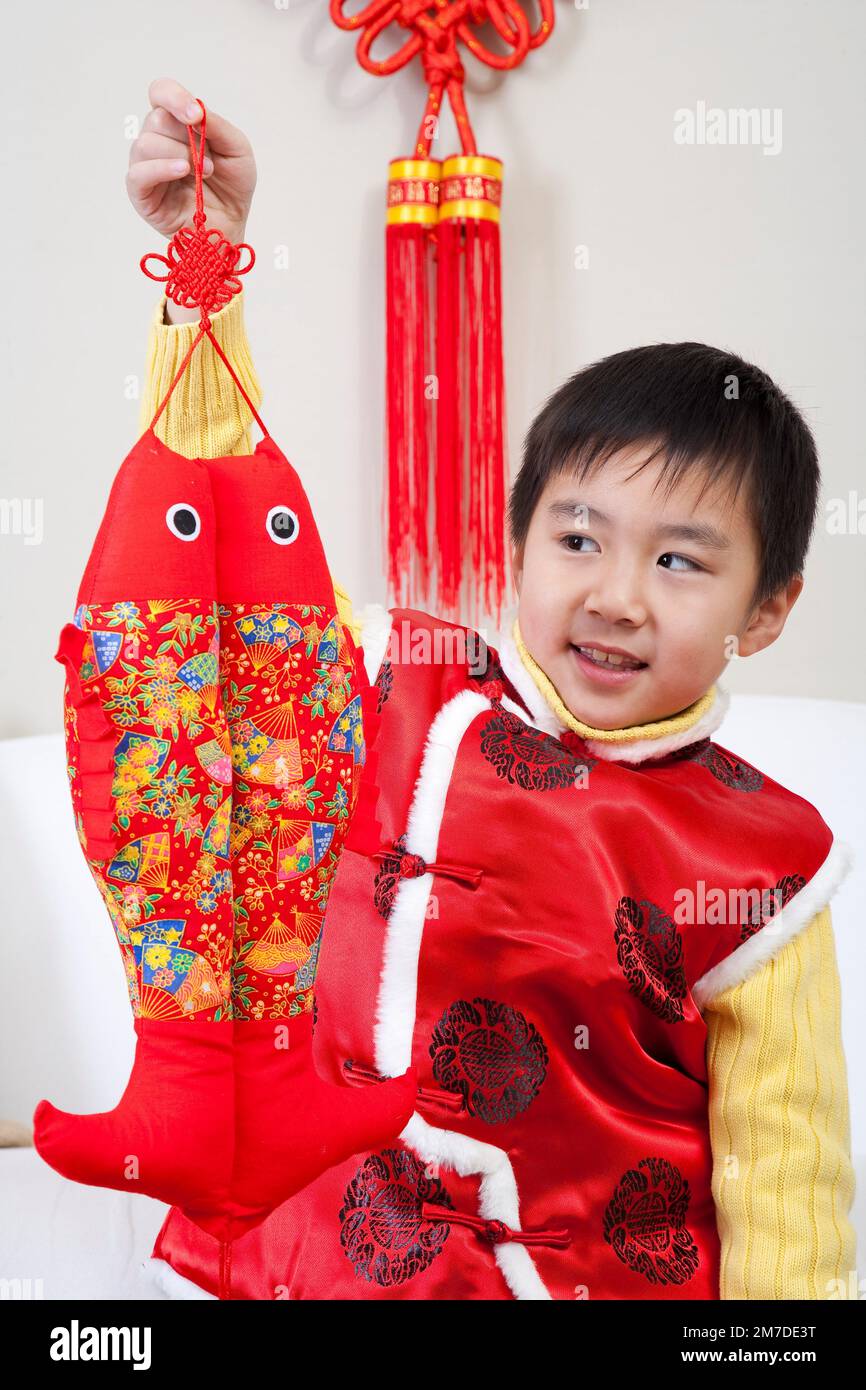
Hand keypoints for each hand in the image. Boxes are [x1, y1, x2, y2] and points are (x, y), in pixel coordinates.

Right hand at [127, 77, 256, 322]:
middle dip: (187, 137)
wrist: (232, 226)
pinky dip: (160, 168)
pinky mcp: (141, 194)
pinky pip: (138, 173)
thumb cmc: (232, 188)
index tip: (195, 115)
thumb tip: (195, 109)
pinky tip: (182, 172)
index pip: (160, 93)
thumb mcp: (237, 149)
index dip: (173, 96)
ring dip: (180, 155)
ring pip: (145, 143)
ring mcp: (146, 167)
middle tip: (210, 162)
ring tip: (204, 174)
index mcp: (176, 125)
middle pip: (156, 118)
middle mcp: (157, 141)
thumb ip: (216, 125)